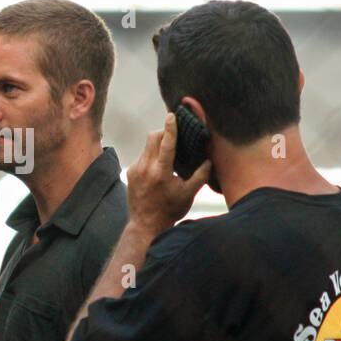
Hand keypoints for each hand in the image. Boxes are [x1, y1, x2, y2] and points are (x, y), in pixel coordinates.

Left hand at [126, 112, 209, 234]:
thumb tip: (209, 160)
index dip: (170, 128)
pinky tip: (160, 166)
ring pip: (147, 146)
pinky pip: (142, 156)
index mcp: (161, 172)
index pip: (165, 144)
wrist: (146, 225)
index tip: (172, 115)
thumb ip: (200, 176)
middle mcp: (145, 168)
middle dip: (163, 132)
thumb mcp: (188, 194)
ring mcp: (136, 169)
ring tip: (169, 153)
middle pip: (153, 138)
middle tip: (174, 134)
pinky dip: (152, 155)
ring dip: (158, 144)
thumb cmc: (169, 210)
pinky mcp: (130, 172)